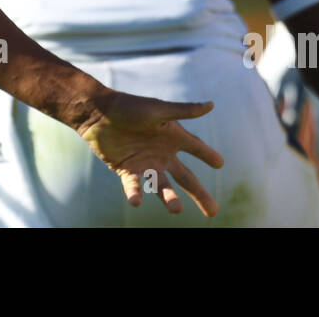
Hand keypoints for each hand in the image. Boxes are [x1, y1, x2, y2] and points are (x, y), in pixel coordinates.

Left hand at [76, 92, 224, 215]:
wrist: (98, 113)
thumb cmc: (128, 107)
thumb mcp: (158, 109)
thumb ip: (184, 111)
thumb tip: (211, 105)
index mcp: (172, 136)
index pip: (196, 148)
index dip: (208, 155)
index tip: (220, 164)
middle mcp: (162, 153)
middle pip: (186, 178)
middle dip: (199, 194)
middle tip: (212, 212)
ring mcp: (146, 163)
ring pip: (162, 186)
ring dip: (169, 197)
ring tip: (176, 209)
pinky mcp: (127, 170)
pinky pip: (133, 185)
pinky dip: (135, 193)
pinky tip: (136, 201)